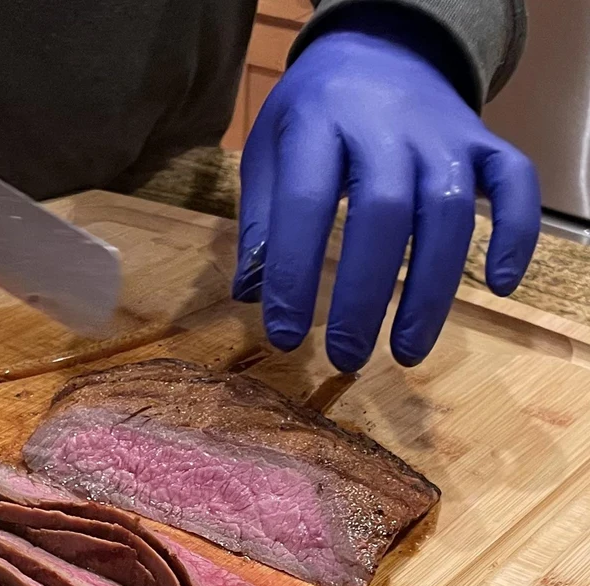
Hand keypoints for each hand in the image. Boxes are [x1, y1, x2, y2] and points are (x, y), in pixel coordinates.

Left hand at [232, 7, 539, 371]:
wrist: (378, 47)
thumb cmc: (314, 115)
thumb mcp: (269, 151)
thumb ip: (259, 221)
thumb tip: (249, 294)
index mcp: (319, 125)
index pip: (305, 205)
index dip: (293, 275)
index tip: (285, 336)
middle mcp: (386, 127)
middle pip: (383, 214)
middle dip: (365, 296)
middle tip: (347, 358)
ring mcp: (442, 135)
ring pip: (448, 213)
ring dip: (430, 290)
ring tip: (406, 352)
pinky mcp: (484, 143)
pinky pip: (514, 184)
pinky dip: (515, 233)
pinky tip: (498, 286)